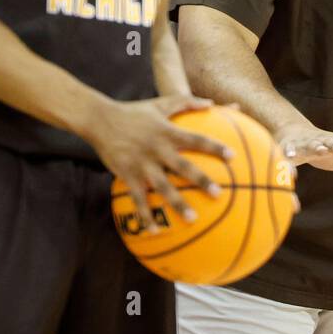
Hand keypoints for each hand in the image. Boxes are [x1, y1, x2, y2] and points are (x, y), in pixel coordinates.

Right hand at [84, 95, 232, 231]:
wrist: (100, 120)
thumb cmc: (134, 112)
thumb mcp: (160, 103)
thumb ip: (186, 101)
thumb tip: (211, 102)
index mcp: (167, 132)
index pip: (196, 140)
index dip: (214, 147)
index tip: (232, 157)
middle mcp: (157, 149)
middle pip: (182, 167)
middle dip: (201, 180)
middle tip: (218, 194)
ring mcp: (142, 164)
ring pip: (162, 187)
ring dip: (177, 203)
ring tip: (192, 219)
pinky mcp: (128, 175)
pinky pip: (138, 199)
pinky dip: (146, 216)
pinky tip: (155, 232)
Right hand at [276, 120, 332, 186]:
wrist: (296, 133)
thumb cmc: (325, 150)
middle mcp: (322, 143)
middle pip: (329, 143)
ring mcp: (306, 144)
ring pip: (311, 145)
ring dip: (316, 147)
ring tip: (320, 150)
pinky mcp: (290, 147)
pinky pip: (289, 151)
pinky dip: (289, 153)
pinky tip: (289, 156)